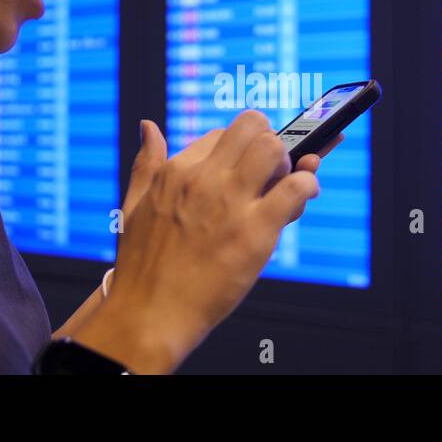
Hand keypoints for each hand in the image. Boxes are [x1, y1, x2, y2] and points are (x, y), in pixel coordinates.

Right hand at [71, 110, 322, 372]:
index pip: (222, 134)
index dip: (241, 149)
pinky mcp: (255, 232)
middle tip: (271, 172)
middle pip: (252, 126)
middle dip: (268, 142)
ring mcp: (231, 204)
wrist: (149, 314)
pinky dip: (307, 186)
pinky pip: (296, 188)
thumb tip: (149, 127)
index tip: (248, 170)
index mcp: (177, 170)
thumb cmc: (143, 267)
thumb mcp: (135, 205)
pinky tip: (303, 198)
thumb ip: (146, 163)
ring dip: (289, 162)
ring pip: (275, 149)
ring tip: (285, 187)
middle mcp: (205, 179)